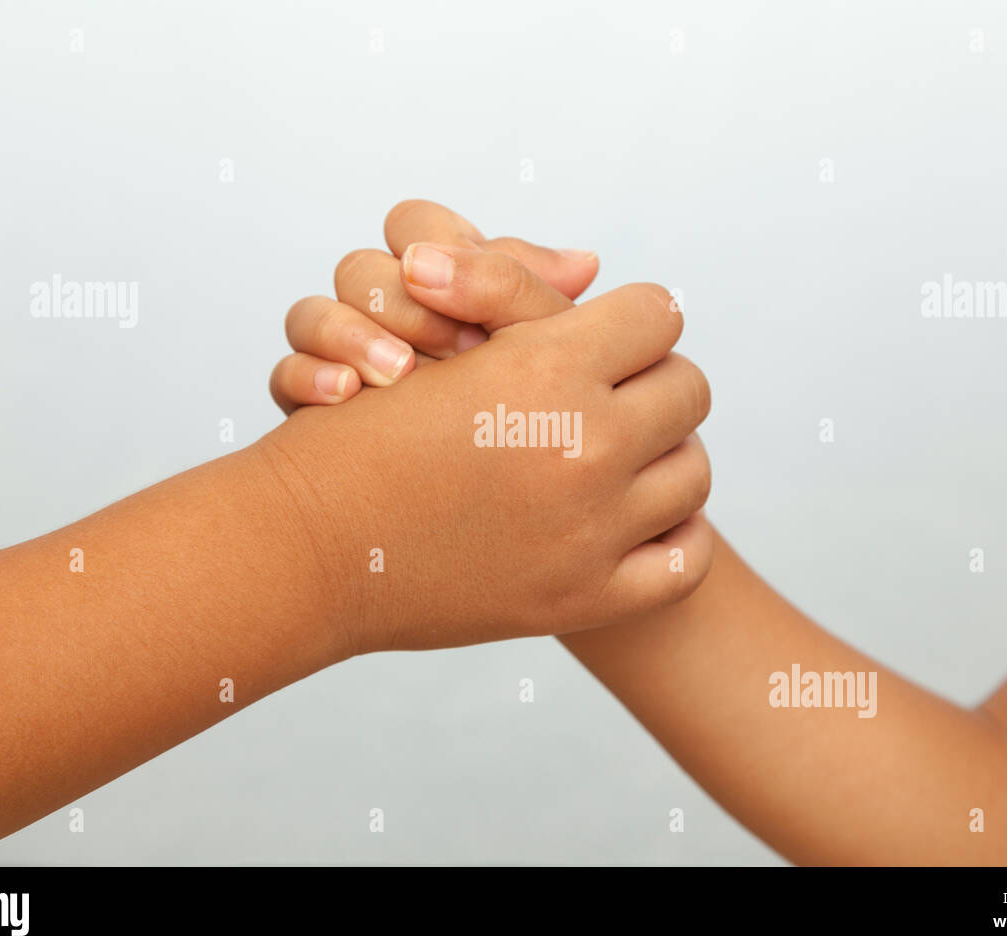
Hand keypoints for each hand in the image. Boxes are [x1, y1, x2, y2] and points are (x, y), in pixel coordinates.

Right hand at [258, 274, 711, 655]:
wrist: (312, 548)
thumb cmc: (358, 435)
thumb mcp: (427, 335)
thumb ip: (508, 286)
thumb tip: (590, 266)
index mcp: (548, 368)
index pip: (659, 313)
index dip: (628, 318)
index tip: (606, 338)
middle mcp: (584, 446)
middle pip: (688, 387)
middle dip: (652, 381)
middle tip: (613, 395)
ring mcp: (592, 530)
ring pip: (694, 468)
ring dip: (665, 453)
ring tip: (624, 455)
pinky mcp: (585, 598)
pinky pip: (685, 562)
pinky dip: (674, 537)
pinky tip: (639, 520)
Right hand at [269, 200, 599, 411]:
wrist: (471, 528)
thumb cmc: (523, 434)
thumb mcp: (545, 361)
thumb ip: (545, 304)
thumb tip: (584, 263)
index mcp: (444, 287)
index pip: (416, 225)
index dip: (440, 245)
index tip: (480, 293)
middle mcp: (389, 316)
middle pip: (360, 267)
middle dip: (404, 301)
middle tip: (456, 347)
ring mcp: (346, 361)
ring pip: (311, 313)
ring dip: (352, 334)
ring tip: (399, 373)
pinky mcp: (317, 409)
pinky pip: (285, 374)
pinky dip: (310, 379)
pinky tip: (346, 396)